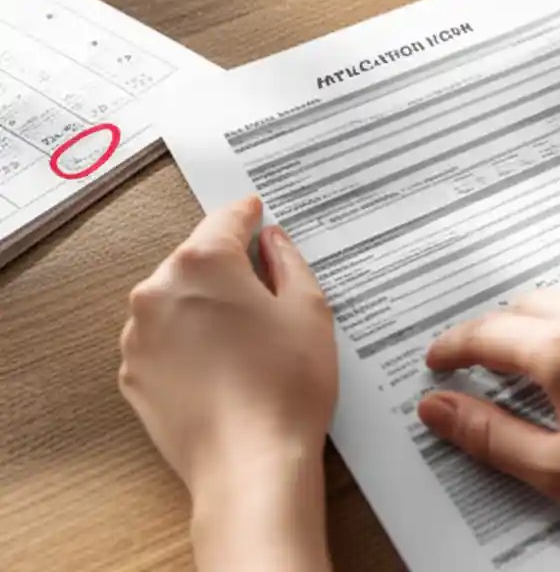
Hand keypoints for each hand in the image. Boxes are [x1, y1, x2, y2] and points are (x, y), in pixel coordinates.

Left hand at [119, 196, 335, 570]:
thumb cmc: (286, 385)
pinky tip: (225, 369)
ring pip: (176, 303)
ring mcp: (138, 336)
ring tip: (248, 341)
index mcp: (202, 264)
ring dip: (206, 308)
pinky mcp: (134, 375)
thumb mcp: (308, 311)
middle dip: (228, 269)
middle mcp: (158, 291)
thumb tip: (272, 241)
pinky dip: (189, 345)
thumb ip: (288, 263)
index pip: (225, 221)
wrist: (250, 464)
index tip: (256, 213)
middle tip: (266, 290)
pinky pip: (163, 342)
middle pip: (196, 261)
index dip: (247, 215)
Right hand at [418, 289, 559, 537]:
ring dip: (529, 326)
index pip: (486, 335)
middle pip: (519, 309)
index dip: (451, 349)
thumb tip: (439, 409)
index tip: (436, 365)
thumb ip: (490, 434)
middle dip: (488, 335)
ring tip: (520, 369)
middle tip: (470, 370)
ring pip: (558, 300)